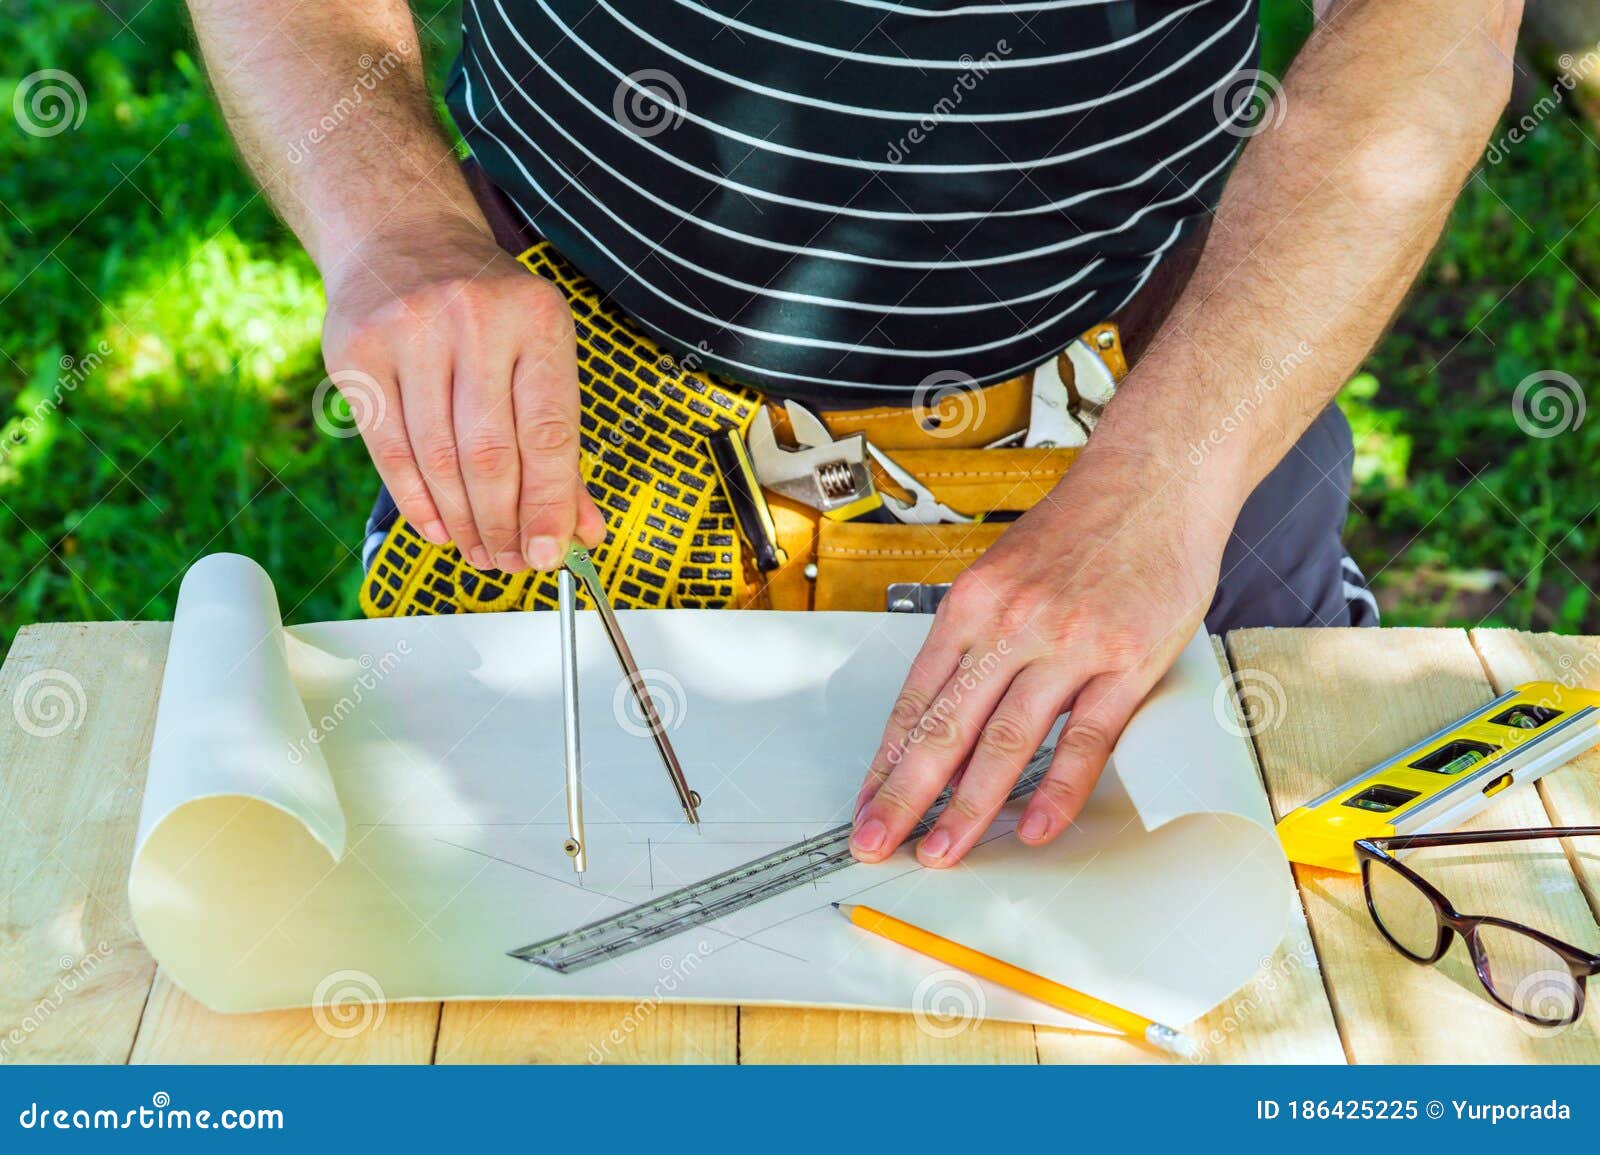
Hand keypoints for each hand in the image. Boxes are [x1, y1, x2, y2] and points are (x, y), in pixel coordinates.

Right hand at [320, 213, 604, 572]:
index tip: (552, 554)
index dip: (550, 505)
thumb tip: (583, 530)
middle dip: (503, 523)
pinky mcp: (358, 352)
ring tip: (479, 552)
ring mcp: (410, 332)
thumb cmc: (487, 308)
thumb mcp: (540, 352)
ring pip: (437, 458)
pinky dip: (416, 501)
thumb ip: (561, 444)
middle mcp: (474, 321)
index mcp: (536, 319)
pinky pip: (390, 449)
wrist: (401, 235)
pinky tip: (437, 529)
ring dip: (461, 521)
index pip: (548, 433)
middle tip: (511, 562)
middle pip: (490, 453)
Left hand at [849, 447, 1231, 867]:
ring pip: (1005, 742)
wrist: (1154, 480)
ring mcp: (1068, 644)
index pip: (914, 700)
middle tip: (876, 841)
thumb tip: (945, 708)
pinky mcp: (1126, 662)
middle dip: (904, 796)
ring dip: (968, 808)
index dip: (885, 761)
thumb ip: (977, 637)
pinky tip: (1034, 828)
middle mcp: (1010, 624)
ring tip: (942, 851)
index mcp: (970, 604)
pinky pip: (1085, 739)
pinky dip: (1057, 791)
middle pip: (944, 728)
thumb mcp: (1003, 572)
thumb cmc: (1080, 529)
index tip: (866, 804)